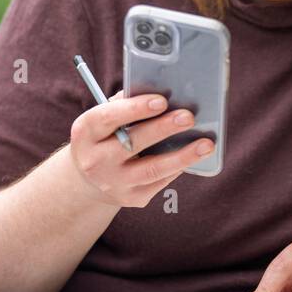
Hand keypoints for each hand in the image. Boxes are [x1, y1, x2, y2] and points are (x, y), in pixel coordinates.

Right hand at [66, 89, 214, 207]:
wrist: (89, 181)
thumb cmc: (104, 137)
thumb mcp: (103, 119)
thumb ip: (125, 104)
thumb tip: (163, 92)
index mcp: (85, 133)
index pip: (108, 118)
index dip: (135, 109)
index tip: (161, 101)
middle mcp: (95, 160)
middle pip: (133, 143)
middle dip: (164, 129)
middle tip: (189, 117)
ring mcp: (113, 183)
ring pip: (153, 169)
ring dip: (183, 156)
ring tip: (206, 144)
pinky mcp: (131, 198)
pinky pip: (160, 181)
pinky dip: (179, 167)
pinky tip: (193, 156)